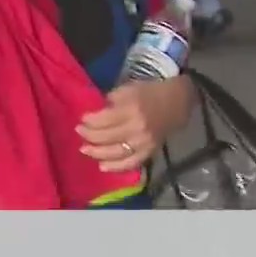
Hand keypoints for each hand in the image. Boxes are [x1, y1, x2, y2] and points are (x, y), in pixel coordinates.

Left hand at [78, 78, 194, 172]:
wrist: (176, 103)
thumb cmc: (150, 92)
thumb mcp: (129, 88)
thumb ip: (111, 100)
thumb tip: (96, 113)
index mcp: (131, 109)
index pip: (104, 119)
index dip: (89, 121)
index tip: (82, 119)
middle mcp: (137, 128)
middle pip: (106, 137)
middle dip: (89, 136)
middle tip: (79, 132)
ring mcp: (144, 143)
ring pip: (116, 153)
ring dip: (97, 153)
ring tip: (84, 150)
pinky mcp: (149, 153)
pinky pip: (130, 164)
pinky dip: (115, 168)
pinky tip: (102, 166)